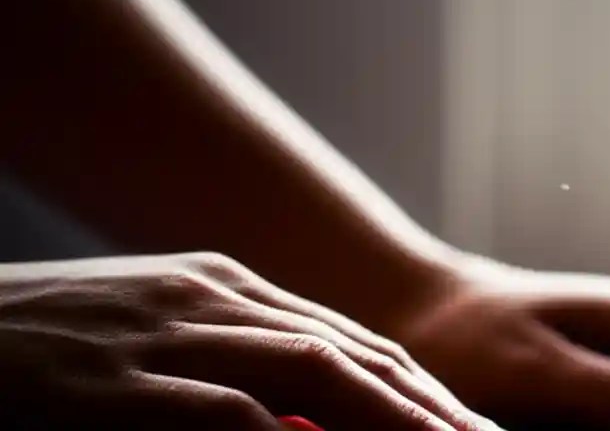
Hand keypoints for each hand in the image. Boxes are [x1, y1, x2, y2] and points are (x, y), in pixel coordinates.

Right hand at [0, 253, 496, 430]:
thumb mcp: (151, 345)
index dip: (416, 385)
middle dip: (425, 402)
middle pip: (347, 350)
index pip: (348, 337)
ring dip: (385, 413)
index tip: (468, 426)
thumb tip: (303, 419)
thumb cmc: (45, 345)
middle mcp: (211, 300)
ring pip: (306, 368)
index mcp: (223, 288)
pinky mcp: (109, 384)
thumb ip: (231, 372)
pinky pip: (217, 409)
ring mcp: (164, 336)